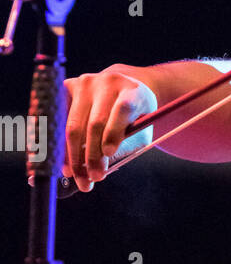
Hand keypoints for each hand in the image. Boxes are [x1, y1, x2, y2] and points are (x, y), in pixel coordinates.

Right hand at [63, 66, 156, 191]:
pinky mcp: (69, 87)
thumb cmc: (135, 118)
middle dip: (91, 155)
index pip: (122, 110)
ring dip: (73, 155)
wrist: (124, 90)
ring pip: (74, 124)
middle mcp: (109, 83)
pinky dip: (58, 142)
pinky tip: (59, 160)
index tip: (108, 153)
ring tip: (76, 176)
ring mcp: (87, 83)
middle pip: (95, 122)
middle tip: (91, 180)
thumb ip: (122, 148)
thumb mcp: (139, 132)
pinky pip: (59, 119)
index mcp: (134, 91)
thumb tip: (95, 173)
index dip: (113, 132)